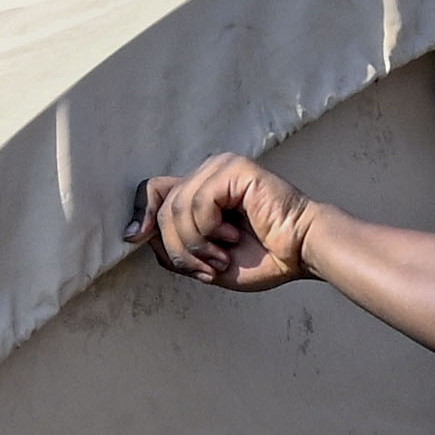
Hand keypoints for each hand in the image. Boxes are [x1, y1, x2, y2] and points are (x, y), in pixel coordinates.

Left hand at [122, 156, 318, 292]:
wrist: (301, 253)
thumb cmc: (263, 257)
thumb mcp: (205, 259)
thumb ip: (173, 247)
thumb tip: (138, 234)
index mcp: (201, 190)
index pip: (153, 190)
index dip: (139, 213)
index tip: (133, 237)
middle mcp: (208, 172)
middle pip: (162, 207)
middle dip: (178, 248)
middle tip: (206, 267)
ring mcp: (221, 167)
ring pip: (176, 208)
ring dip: (194, 244)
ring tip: (221, 256)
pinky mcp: (235, 169)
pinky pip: (199, 202)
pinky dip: (208, 230)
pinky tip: (231, 238)